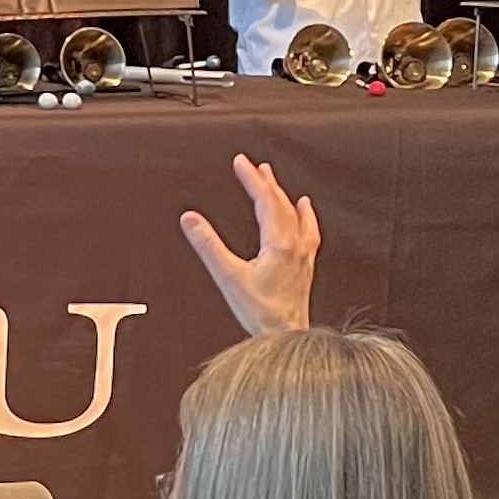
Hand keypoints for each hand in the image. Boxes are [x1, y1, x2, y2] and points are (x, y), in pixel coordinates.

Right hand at [176, 153, 318, 337]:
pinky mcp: (305, 265)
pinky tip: (305, 210)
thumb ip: (208, 245)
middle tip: (252, 166)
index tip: (241, 162)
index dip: (252, 179)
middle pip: (281, 203)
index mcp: (279, 243)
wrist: (286, 336)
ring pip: (294, 215)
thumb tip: (191, 219)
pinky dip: (305, 215)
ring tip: (273, 179)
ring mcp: (303, 255)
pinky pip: (308, 231)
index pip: (265, 200)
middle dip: (265, 182)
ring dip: (282, 194)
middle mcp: (295, 245)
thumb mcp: (228, 277)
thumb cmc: (261, 312)